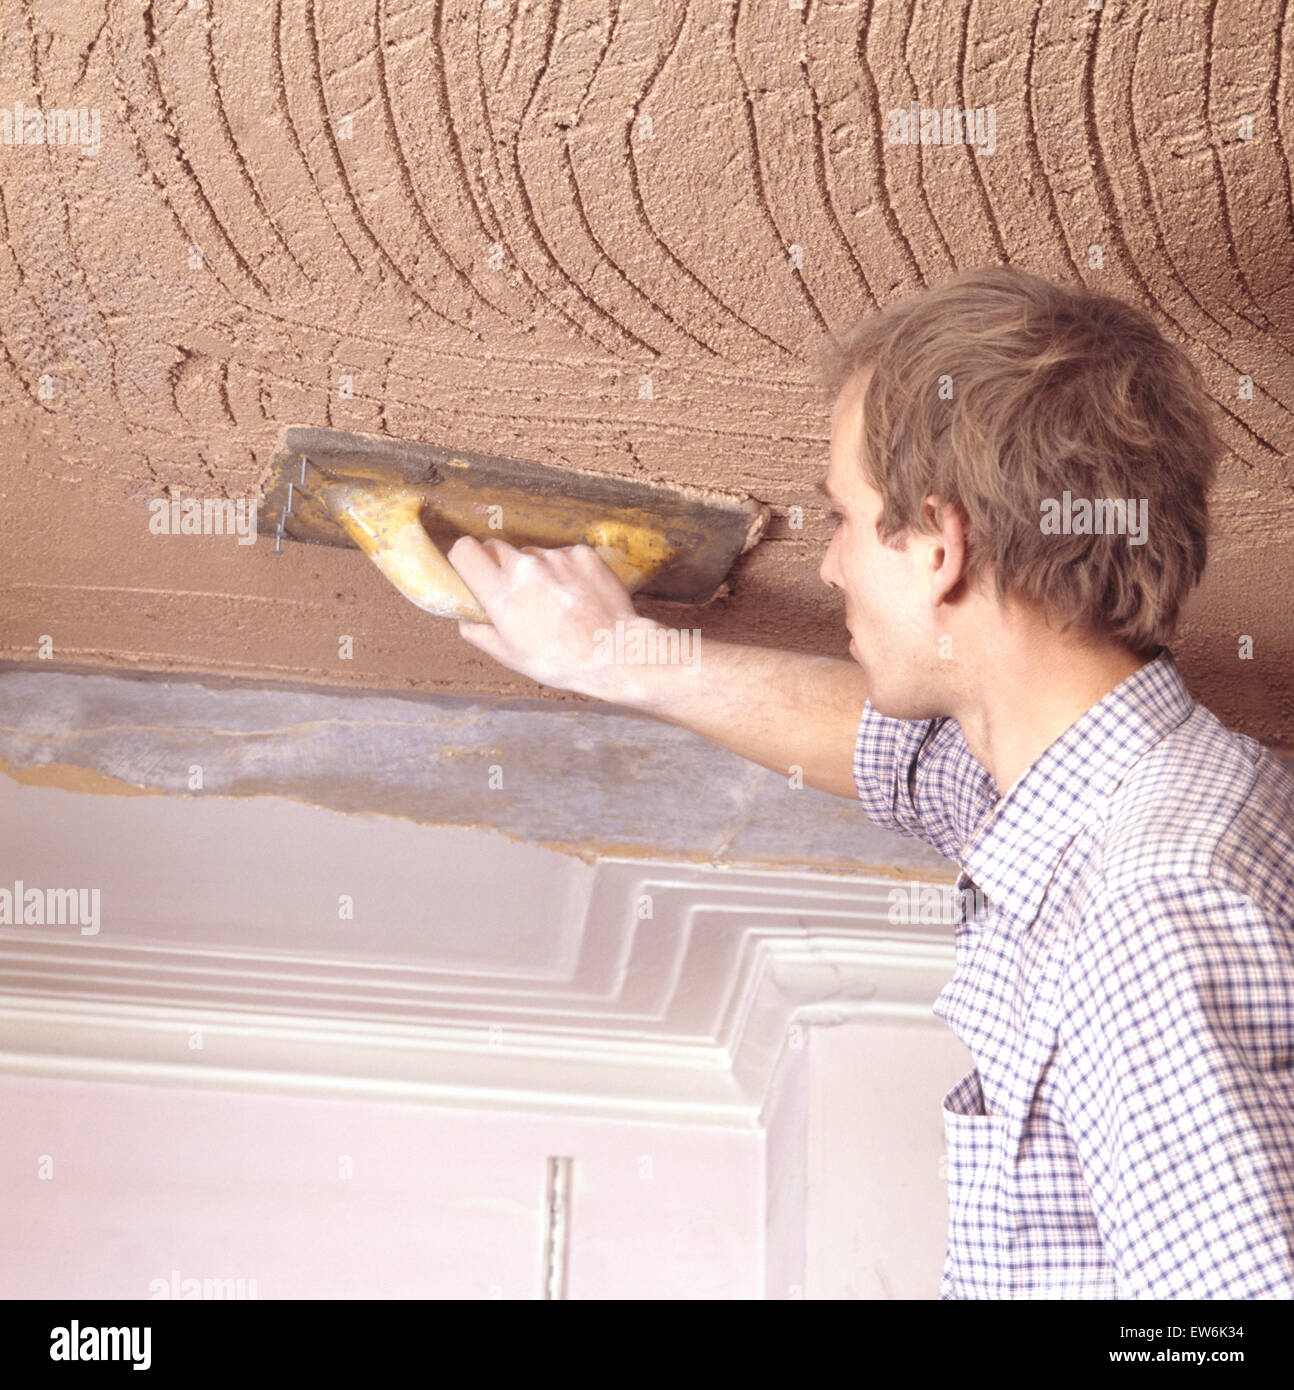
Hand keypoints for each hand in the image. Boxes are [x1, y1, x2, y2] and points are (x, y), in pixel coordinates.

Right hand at [447, 535, 661, 697]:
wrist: (614, 652)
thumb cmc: (560, 660)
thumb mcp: (509, 656)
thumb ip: (478, 632)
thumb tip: (465, 618)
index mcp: (501, 592)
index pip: (464, 550)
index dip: (464, 559)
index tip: (471, 570)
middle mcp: (526, 568)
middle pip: (496, 547)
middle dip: (498, 565)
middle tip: (514, 591)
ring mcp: (556, 558)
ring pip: (532, 553)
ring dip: (535, 570)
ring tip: (555, 601)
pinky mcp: (582, 554)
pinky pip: (562, 555)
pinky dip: (565, 570)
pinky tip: (576, 595)